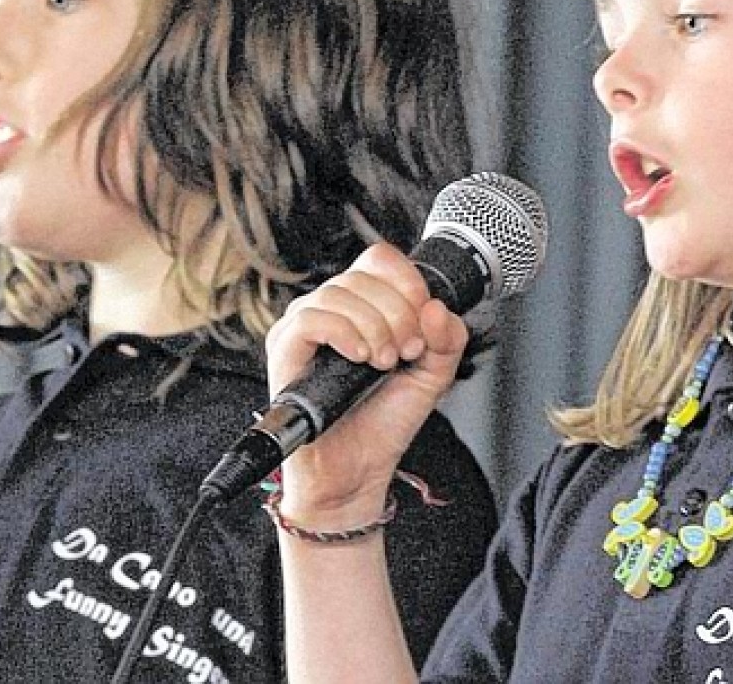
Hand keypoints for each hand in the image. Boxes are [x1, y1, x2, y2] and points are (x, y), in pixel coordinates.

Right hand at [265, 243, 468, 525]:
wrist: (357, 472)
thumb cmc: (383, 424)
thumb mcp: (434, 376)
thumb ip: (448, 339)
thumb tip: (435, 307)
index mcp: (362, 307)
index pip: (379, 260)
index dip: (407, 282)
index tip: (423, 320)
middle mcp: (330, 310)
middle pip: (364, 275)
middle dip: (399, 314)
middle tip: (407, 353)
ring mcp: (303, 327)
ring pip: (340, 293)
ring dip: (375, 327)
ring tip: (384, 363)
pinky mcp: (284, 350)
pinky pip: (311, 318)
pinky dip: (344, 333)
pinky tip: (360, 358)